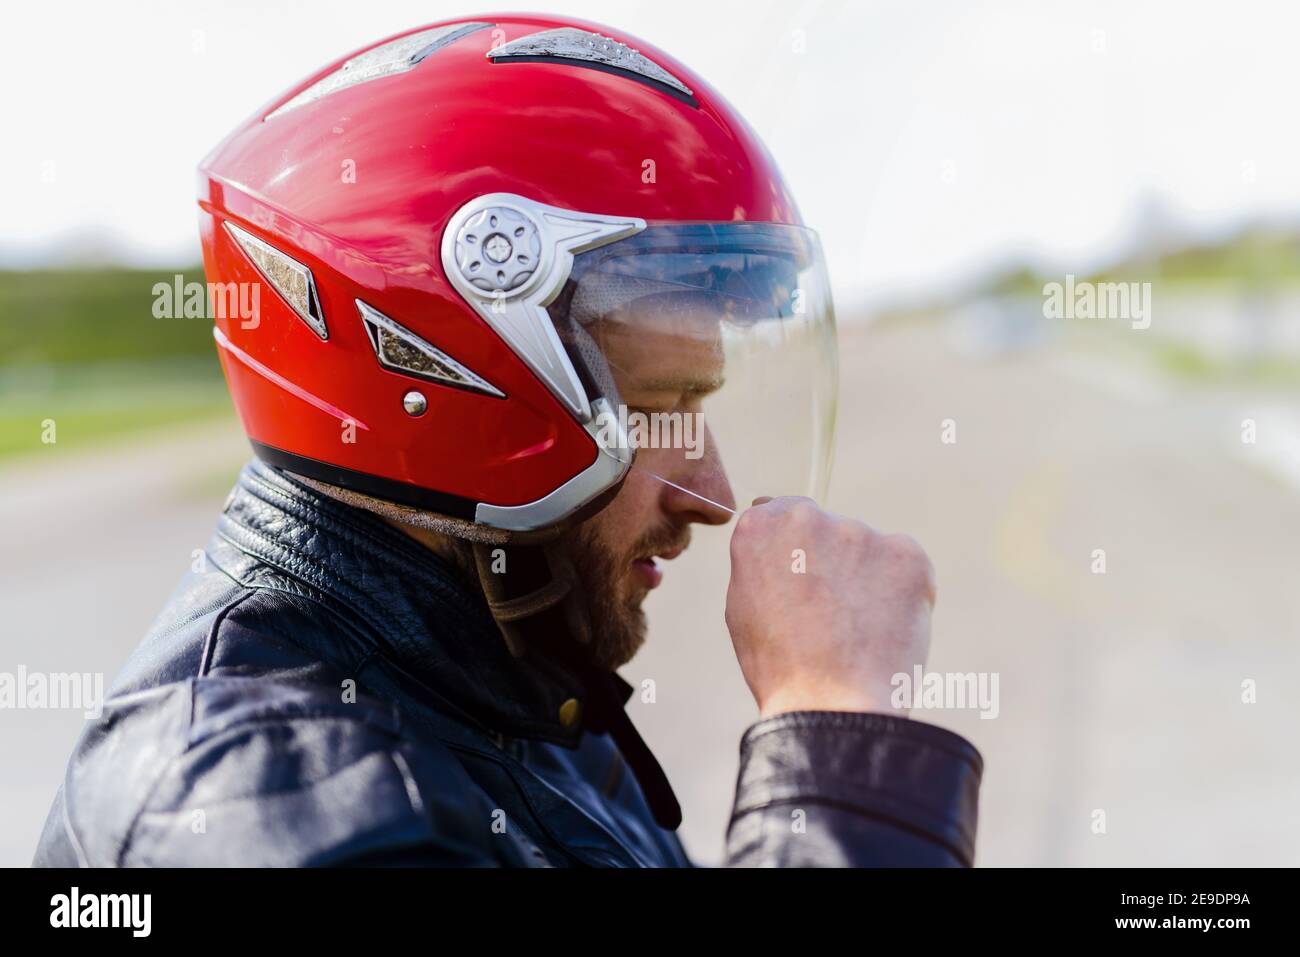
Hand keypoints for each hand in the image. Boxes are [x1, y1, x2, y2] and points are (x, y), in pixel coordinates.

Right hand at [724, 496, 934, 719]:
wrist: (832, 705)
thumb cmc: (781, 667)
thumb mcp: (743, 606)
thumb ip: (761, 561)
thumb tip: (779, 542)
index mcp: (762, 526)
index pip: (783, 516)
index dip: (796, 554)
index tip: (802, 586)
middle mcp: (809, 517)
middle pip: (828, 531)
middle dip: (832, 564)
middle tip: (831, 617)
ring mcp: (860, 532)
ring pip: (867, 550)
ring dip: (866, 580)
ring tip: (857, 632)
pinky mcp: (905, 554)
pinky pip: (904, 566)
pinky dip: (900, 593)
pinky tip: (883, 628)